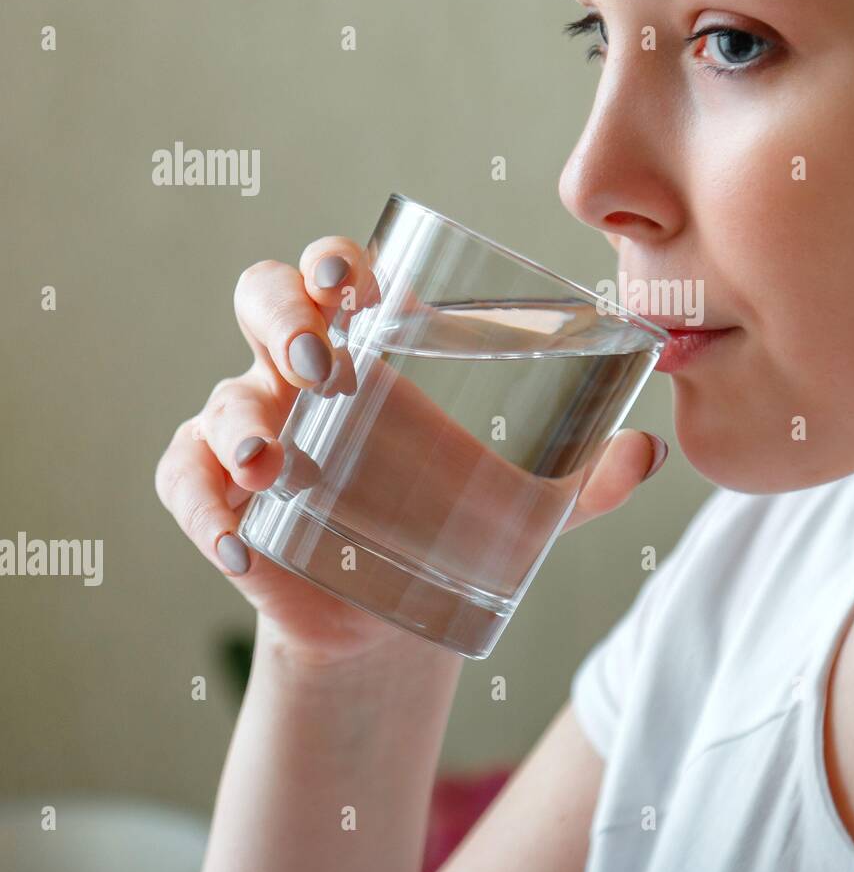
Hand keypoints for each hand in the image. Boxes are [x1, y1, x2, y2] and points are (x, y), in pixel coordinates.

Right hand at [155, 236, 668, 665]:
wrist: (397, 611)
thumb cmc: (457, 518)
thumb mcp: (525, 500)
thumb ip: (584, 477)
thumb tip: (650, 451)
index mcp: (373, 344)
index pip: (339, 270)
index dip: (335, 260)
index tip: (354, 280)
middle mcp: (303, 370)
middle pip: (263, 298)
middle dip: (282, 316)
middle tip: (324, 364)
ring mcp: (256, 429)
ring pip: (221, 394)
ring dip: (239, 421)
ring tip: (275, 466)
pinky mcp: (221, 497)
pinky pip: (185, 484)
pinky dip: (204, 511)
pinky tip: (241, 550)